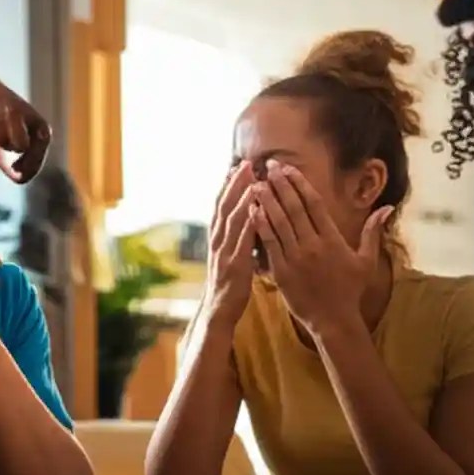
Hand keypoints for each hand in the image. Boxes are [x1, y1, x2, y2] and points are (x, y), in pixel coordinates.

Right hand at [201, 161, 259, 329]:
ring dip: (241, 196)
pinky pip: (242, 238)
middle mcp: (218, 241)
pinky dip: (248, 221)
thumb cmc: (229, 284)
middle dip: (234, 184)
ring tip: (250, 178)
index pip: (221, 206)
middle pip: (225, 206)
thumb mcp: (230, 256)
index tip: (235, 167)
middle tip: (244, 164)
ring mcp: (225, 251)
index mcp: (217, 238)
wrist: (219, 310)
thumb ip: (236, 238)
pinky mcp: (236, 263)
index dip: (227, 186)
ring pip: (232, 218)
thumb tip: (247, 220)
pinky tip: (256, 208)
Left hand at [251, 160, 393, 336]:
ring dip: (267, 200)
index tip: (288, 168)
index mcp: (333, 240)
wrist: (333, 321)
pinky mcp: (281, 270)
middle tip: (269, 166)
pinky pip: (269, 243)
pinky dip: (260, 224)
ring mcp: (296, 258)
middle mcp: (314, 245)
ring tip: (256, 182)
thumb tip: (387, 207)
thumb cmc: (350, 291)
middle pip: (294, 208)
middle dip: (281, 185)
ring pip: (279, 222)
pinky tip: (251, 209)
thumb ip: (373, 232)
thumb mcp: (366, 261)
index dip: (300, 183)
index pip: (315, 204)